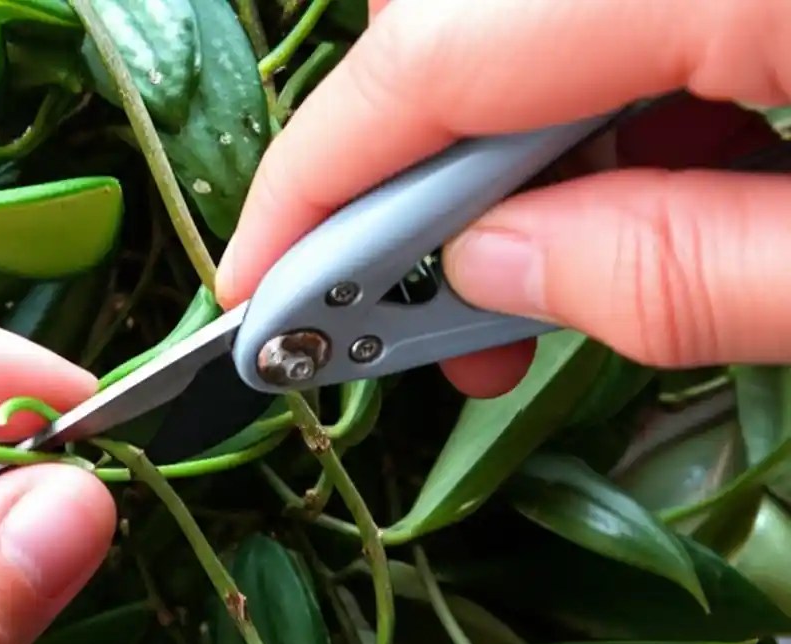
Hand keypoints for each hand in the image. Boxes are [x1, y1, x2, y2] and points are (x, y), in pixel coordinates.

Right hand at [218, 0, 789, 396]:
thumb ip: (683, 271)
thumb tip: (495, 270)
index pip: (431, 55)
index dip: (317, 177)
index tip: (259, 286)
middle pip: (457, 20)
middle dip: (416, 173)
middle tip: (443, 314)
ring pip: (523, 16)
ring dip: (509, 148)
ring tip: (565, 276)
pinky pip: (603, 9)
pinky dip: (595, 101)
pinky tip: (667, 186)